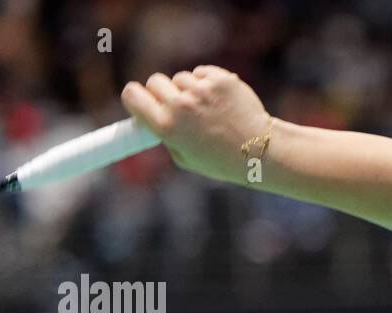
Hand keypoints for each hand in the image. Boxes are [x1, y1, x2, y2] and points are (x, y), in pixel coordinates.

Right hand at [121, 65, 271, 184]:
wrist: (260, 152)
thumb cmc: (220, 160)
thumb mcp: (184, 158)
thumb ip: (164, 134)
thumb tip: (150, 114)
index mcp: (167, 127)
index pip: (132, 95)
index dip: (135, 97)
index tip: (141, 100)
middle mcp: (182, 106)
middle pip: (154, 81)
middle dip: (161, 92)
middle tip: (176, 106)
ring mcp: (202, 91)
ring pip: (180, 78)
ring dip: (187, 89)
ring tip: (206, 110)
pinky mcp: (220, 79)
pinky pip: (201, 73)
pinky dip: (206, 82)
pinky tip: (218, 100)